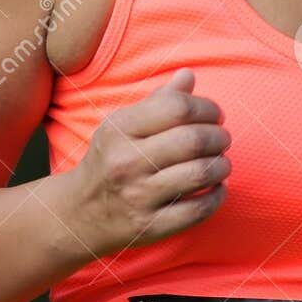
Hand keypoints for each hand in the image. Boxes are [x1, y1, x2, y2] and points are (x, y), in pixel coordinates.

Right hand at [62, 67, 230, 257]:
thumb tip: (188, 75)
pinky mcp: (150, 226)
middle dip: (219, 136)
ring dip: (222, 165)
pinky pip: (198, 210)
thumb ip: (158, 100)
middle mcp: (127, 162)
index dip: (207, 108)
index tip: (215, 115)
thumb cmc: (110, 160)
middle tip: (223, 139)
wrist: (79, 213)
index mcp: (120, 130)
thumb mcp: (123, 125)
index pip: (178, 108)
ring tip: (221, 162)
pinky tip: (217, 187)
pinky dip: (217, 196)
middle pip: (193, 140)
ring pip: (200, 174)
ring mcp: (138, 196)